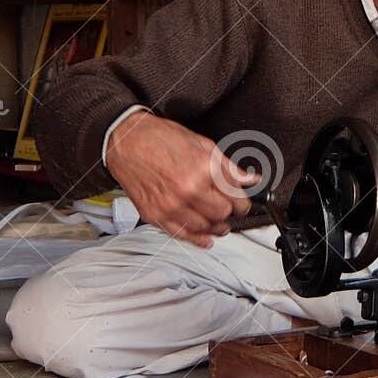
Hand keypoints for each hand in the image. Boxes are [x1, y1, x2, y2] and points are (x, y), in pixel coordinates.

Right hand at [103, 111, 258, 248]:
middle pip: (222, 215)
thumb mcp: (202, 144)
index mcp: (203, 169)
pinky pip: (182, 235)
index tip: (243, 203)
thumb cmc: (160, 139)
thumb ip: (228, 167)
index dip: (244, 203)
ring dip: (216, 228)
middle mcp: (188, 190)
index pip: (236, 197)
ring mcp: (171, 205)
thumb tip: (251, 179)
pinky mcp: (156, 215)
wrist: (126, 141)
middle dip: (230, 214)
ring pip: (205, 229)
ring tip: (219, 223)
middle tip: (230, 210)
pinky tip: (205, 237)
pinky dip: (197, 239)